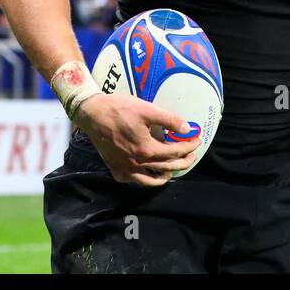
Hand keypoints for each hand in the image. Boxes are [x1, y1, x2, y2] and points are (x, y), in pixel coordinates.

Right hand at [73, 93, 201, 186]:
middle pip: (166, 168)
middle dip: (183, 162)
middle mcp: (136, 164)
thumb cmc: (119, 109)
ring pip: (149, 180)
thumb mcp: (147, 110)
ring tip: (172, 170)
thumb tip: (187, 129)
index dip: (188, 147)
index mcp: (146, 150)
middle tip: (192, 155)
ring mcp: (124, 169)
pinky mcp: (114, 168)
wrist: (92, 113)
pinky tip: (146, 173)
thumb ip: (170, 120)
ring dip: (164, 176)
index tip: (197, 140)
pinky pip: (132, 180)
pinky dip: (142, 179)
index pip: (174, 152)